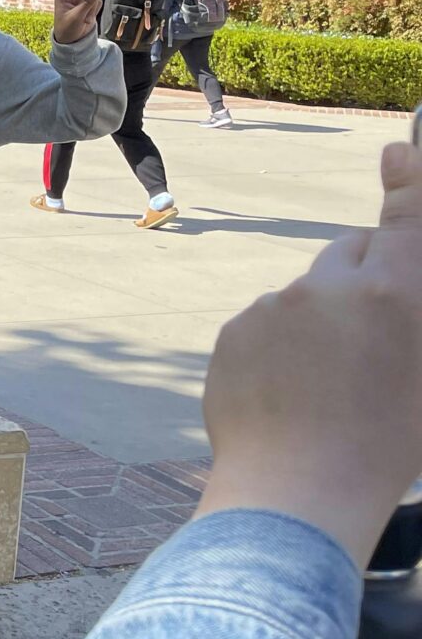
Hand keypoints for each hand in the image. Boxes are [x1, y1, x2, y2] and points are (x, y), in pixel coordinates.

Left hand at [197, 141, 421, 566]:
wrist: (298, 491)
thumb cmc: (386, 444)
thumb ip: (408, 311)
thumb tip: (387, 293)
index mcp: (394, 294)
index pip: (407, 218)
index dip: (409, 178)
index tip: (397, 148)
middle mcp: (330, 287)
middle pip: (351, 252)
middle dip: (364, 274)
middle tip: (372, 336)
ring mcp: (275, 306)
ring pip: (305, 294)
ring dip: (319, 318)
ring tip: (329, 384)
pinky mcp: (234, 329)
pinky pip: (265, 323)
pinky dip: (278, 344)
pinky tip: (290, 393)